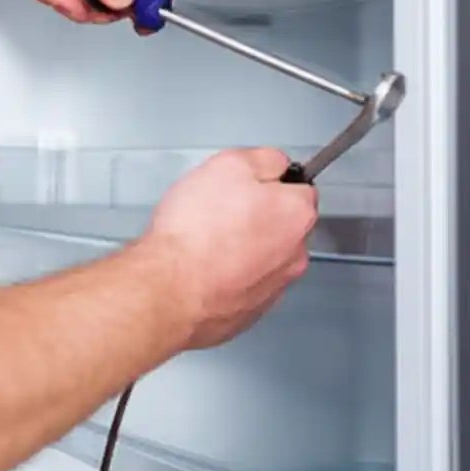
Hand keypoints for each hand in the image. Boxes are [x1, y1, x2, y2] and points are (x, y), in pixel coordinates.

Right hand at [143, 148, 316, 349]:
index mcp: (297, 214)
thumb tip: (277, 165)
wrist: (169, 291)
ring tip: (207, 244)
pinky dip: (230, 276)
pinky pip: (245, 284)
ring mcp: (276, 286)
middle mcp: (295, 253)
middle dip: (259, 216)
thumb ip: (265, 160)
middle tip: (220, 213)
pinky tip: (204, 270)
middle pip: (284, 224)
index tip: (247, 185)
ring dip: (244, 248)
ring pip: (265, 256)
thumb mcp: (230, 165)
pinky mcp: (251, 311)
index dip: (270, 182)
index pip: (300, 188)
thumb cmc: (196, 231)